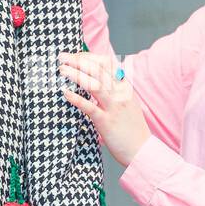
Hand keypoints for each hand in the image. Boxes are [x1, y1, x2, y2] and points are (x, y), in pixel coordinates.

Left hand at [58, 50, 150, 167]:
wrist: (142, 150)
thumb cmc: (132, 128)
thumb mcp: (127, 103)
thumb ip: (114, 90)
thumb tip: (96, 80)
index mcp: (125, 87)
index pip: (107, 63)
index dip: (89, 57)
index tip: (75, 55)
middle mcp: (120, 94)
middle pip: (98, 70)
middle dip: (79, 61)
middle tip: (62, 56)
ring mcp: (114, 107)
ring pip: (94, 85)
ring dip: (76, 75)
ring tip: (62, 70)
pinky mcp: (106, 122)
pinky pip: (90, 108)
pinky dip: (77, 99)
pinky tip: (66, 93)